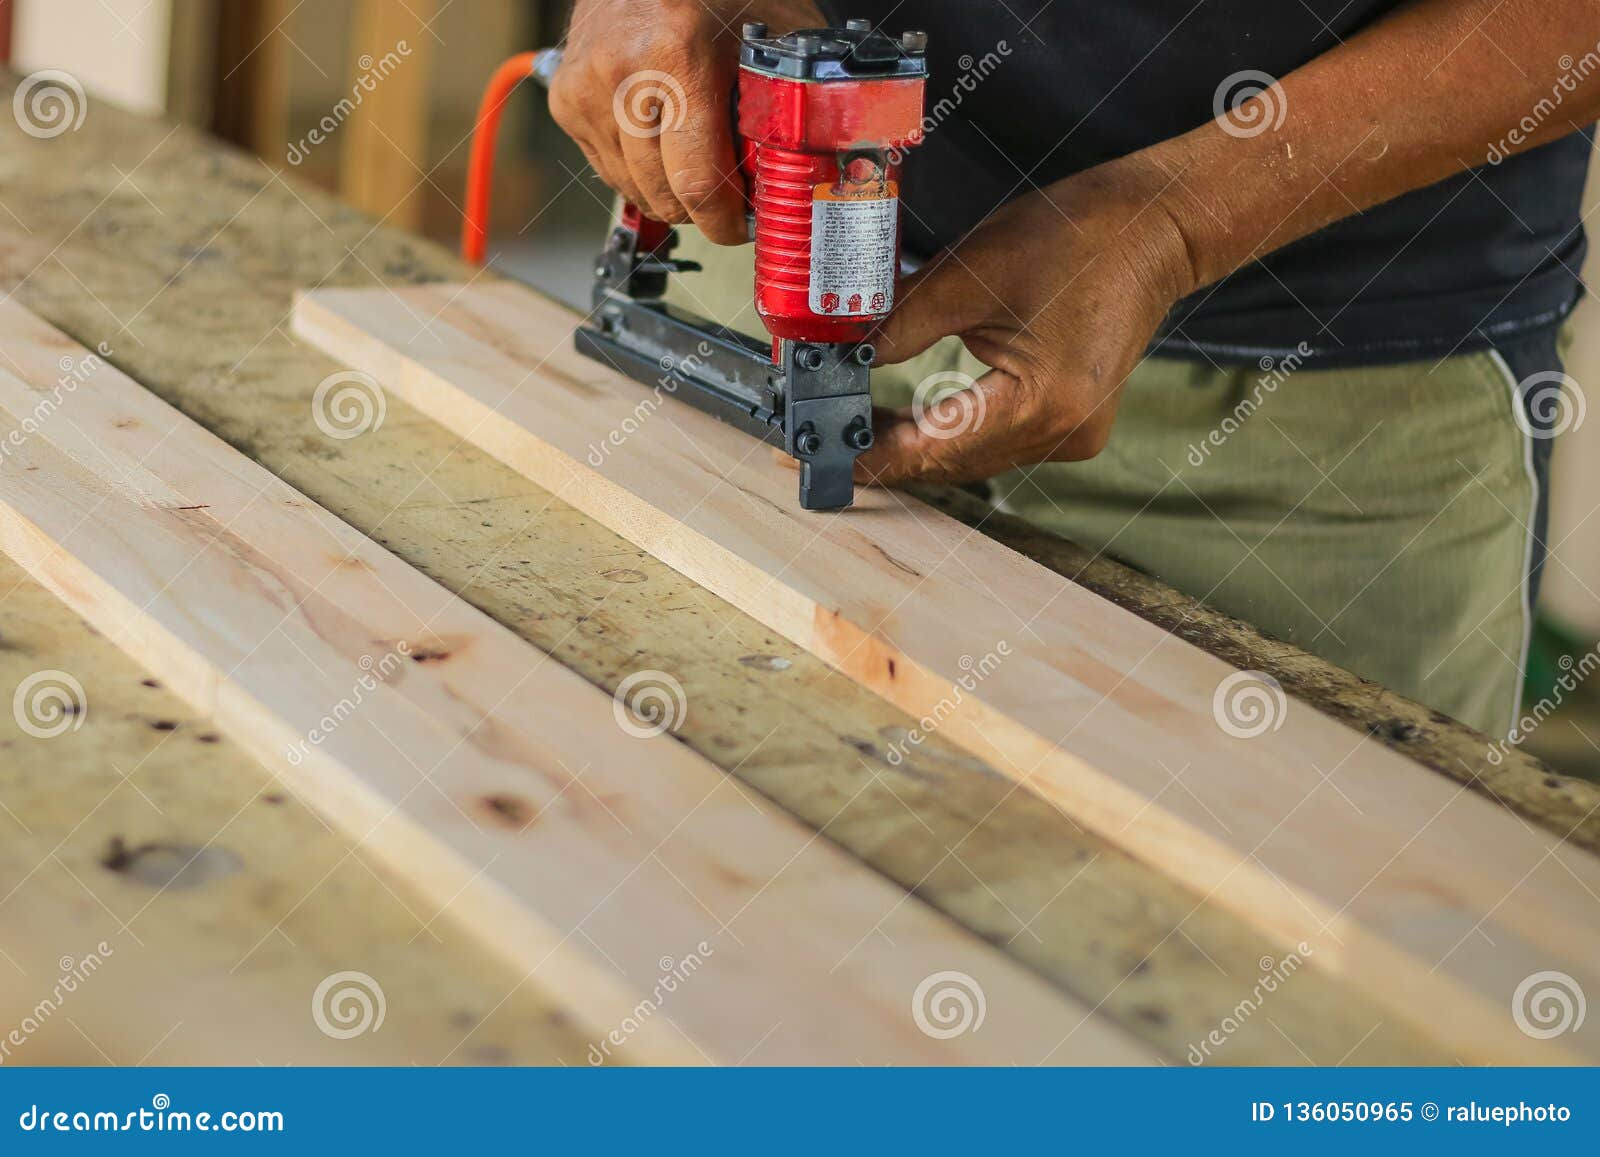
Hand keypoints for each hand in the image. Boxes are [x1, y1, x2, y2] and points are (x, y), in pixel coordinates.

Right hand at [551, 0, 822, 243]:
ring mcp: (586, 87)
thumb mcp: (769, 46)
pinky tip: (662, 138)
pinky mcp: (566, 99)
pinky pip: (607, 168)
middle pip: (662, 194)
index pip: (696, 183)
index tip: (741, 227)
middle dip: (701, 208)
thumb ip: (782, 114)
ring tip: (695, 157)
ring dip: (668, 189)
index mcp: (676, 56)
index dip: (724, 221)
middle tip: (728, 192)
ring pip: (633, 190)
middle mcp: (621, 73)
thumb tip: (786, 185)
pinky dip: (639, 168)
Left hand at [855, 157, 1197, 485]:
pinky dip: (948, 431)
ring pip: (969, 456)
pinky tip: (904, 418)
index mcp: (1042, 404)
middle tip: (822, 438)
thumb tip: (841, 357)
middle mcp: (1061, 435)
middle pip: (950, 461)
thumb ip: (900, 323)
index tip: (822, 456)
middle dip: (886, 450)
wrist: (1154, 227)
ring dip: (913, 443)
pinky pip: (993, 440)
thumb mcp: (970, 272)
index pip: (936, 448)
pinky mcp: (1070, 423)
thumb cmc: (1077, 237)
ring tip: (852, 425)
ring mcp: (1071, 436)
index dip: (874, 455)